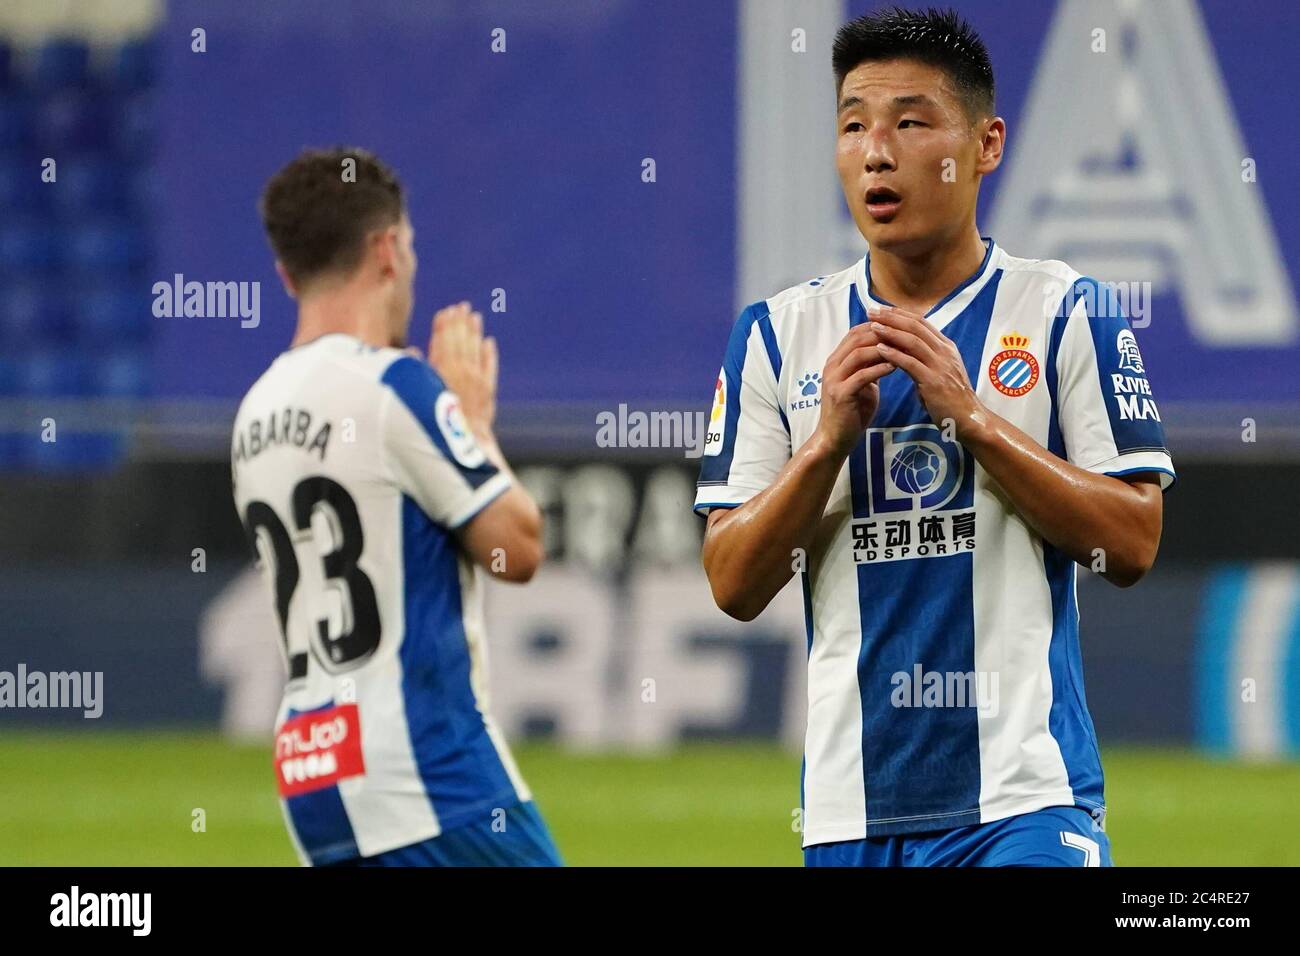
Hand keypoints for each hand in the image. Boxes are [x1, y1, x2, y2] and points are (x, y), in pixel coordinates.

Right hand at [426, 301, 497, 436]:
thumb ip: (416, 370)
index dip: (444, 325)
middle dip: (460, 322)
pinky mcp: (488, 390)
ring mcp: (477, 379)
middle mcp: (461, 370)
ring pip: (475, 348)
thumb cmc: (433, 421)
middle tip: (461, 306)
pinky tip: (489, 342)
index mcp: (443, 369)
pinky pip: (489, 366)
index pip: (443, 340)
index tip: (445, 311)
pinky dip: (489, 353)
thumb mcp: (418, 394)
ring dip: (474, 332)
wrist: (460, 443)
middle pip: (460, 340)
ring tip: (475, 316)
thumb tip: (411, 352)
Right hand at [813, 322, 894, 457]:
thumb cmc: (851, 411)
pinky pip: (862, 376)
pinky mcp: (840, 394)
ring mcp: (834, 379)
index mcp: (836, 360)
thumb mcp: (862, 383)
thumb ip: (870, 366)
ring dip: (882, 349)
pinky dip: (879, 369)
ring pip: (858, 354)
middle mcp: (832, 365)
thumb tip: (888, 350)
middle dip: (882, 333)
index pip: (856, 332)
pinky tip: (895, 367)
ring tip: (902, 348)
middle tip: (905, 333)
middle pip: (857, 338)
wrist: (835, 438)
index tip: (899, 326)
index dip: (878, 325)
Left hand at [868, 305, 981, 434]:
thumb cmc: (950, 398)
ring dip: (891, 332)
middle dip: (892, 317)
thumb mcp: (939, 372)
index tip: (881, 309)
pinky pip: (911, 363)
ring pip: (913, 341)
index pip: (921, 322)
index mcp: (946, 347)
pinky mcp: (934, 381)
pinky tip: (879, 349)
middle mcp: (945, 352)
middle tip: (872, 311)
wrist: (968, 419)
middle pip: (916, 326)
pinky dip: (894, 354)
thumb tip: (905, 350)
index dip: (900, 314)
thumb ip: (925, 359)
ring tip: (872, 326)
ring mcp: (940, 366)